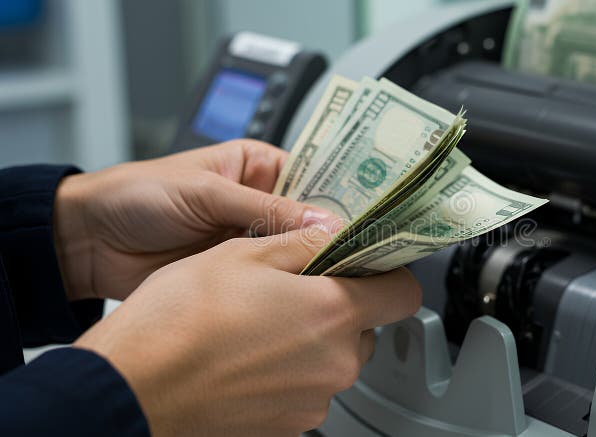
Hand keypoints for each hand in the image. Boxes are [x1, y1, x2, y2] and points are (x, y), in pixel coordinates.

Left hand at [53, 140, 339, 300]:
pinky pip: (272, 279)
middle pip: (311, 219)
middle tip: (365, 255)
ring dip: (313, 264)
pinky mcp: (237, 273)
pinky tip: (310, 295)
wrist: (87, 241)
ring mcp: (250, 240)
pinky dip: (289, 287)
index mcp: (258, 166)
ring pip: (295, 252)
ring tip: (344, 277)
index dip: (342, 197)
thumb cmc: (138, 196)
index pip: (315, 178)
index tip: (371, 218)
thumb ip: (265, 209)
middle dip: (332, 236)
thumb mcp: (206, 192)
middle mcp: (261, 202)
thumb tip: (326, 221)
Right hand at [75, 225, 421, 435]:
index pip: (402, 294)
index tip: (369, 266)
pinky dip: (287, 372)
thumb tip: (335, 234)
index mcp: (333, 313)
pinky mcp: (285, 426)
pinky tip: (248, 355)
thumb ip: (304, 243)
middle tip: (297, 289)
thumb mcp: (244, 255)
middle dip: (340, 308)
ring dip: (311, 341)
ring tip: (261, 323)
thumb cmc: (180, 320)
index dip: (388, 275)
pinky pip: (304, 389)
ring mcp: (310, 401)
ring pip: (333, 361)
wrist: (132, 386)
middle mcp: (333, 364)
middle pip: (366, 330)